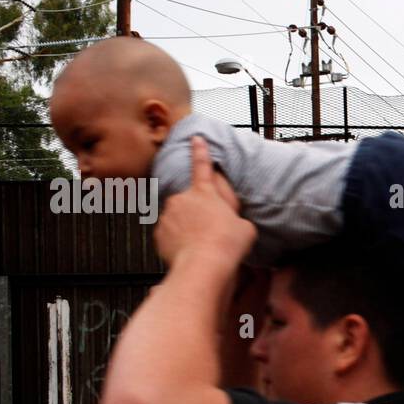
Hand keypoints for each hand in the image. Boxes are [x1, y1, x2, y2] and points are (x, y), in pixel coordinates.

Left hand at [154, 136, 255, 268]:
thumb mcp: (245, 228)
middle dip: (197, 213)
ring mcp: (168, 215)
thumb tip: (232, 224)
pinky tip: (189, 252)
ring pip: (178, 219)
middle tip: (210, 232)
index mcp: (205, 192)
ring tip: (201, 245)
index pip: (203, 166)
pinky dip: (176, 242)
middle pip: (190, 202)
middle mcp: (183, 199)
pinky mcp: (158, 233)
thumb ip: (235, 220)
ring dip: (187, 228)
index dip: (200, 151)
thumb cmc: (227, 244)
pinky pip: (168, 235)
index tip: (196, 138)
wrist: (204, 265)